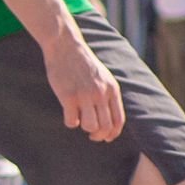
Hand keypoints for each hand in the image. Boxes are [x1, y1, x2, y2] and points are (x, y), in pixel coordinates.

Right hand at [45, 22, 125, 140]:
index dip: (113, 133)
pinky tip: (68, 114)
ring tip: (80, 122)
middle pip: (105, 126)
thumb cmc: (82, 64)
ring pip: (90, 126)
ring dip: (85, 129)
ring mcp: (84, 96)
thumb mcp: (102, 77)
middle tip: (92, 135)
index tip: (105, 137)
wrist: (66, 47)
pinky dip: (71, 122)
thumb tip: (107, 117)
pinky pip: (71, 121)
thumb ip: (107, 94)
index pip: (118, 120)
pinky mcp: (68, 96)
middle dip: (99, 136)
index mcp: (112, 90)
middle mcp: (100, 94)